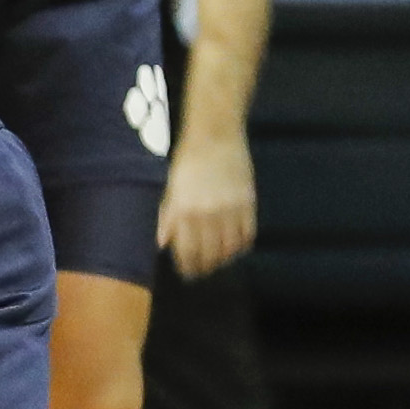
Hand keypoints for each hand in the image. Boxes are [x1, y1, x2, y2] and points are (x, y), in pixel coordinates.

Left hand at [157, 128, 257, 279]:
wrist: (215, 135)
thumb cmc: (187, 162)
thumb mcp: (170, 188)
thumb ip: (166, 217)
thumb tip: (161, 244)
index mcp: (183, 210)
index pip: (187, 252)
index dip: (188, 267)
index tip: (187, 272)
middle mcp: (207, 213)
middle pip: (209, 255)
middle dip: (205, 267)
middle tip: (202, 272)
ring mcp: (230, 209)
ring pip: (230, 249)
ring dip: (223, 260)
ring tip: (218, 261)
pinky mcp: (248, 203)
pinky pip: (247, 235)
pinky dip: (241, 246)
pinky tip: (235, 247)